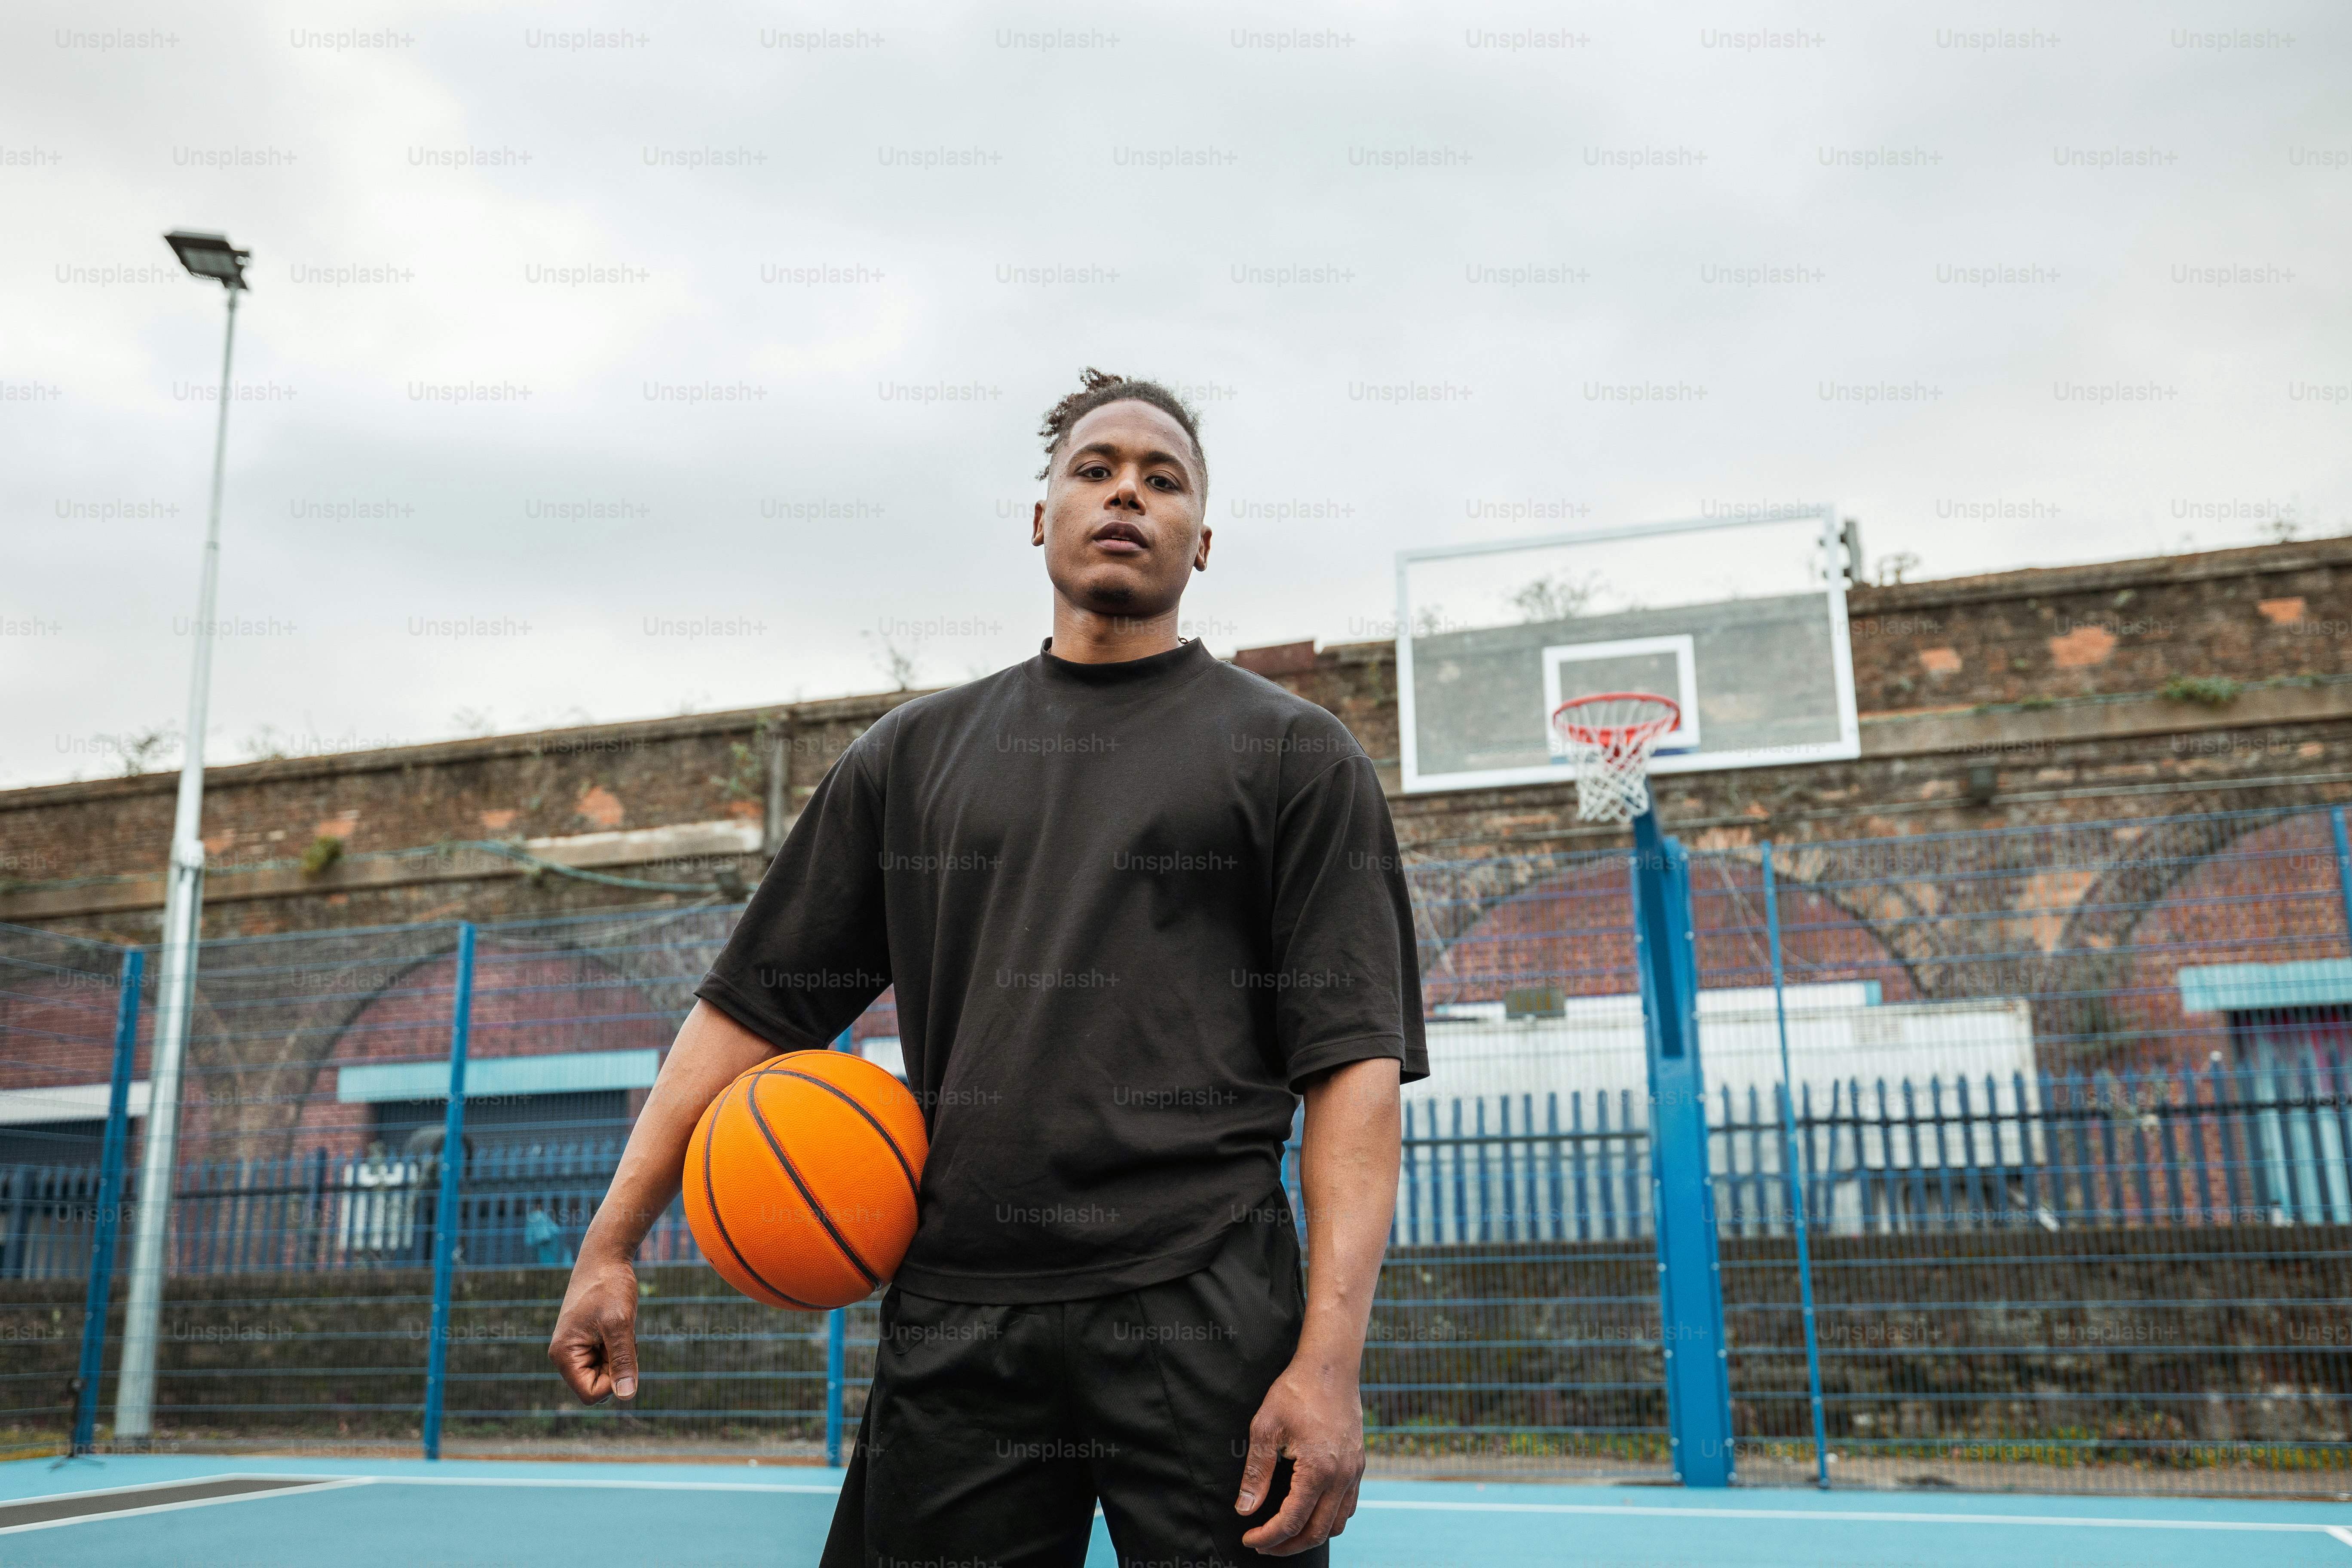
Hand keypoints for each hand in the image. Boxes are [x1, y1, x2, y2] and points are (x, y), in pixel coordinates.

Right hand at [548, 1247, 640, 1403]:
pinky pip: (607, 1358)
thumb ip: (623, 1360)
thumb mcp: (620, 1324)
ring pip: (605, 1372)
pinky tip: (617, 1325)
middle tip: (621, 1335)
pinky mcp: (586, 1340)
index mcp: (563, 1355)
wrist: (605, 1257)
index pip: (590, 1394)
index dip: (613, 1382)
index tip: (622, 1352)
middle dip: (617, 1366)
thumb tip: (627, 1396)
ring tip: (619, 1327)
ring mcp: (575, 1348)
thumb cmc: (609, 1286)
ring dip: (619, 1355)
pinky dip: (618, 1346)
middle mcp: (565, 1356)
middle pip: (598, 1385)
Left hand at [1235, 1358, 1364, 1554]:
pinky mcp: (1358, 1464)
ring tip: (1284, 1535)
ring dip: (1310, 1536)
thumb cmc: (1295, 1392)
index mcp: (1318, 1470)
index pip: (1291, 1520)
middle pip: (1317, 1532)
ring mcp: (1354, 1472)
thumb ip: (1256, 1472)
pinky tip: (1310, 1513)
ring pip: (1337, 1524)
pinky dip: (1329, 1519)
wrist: (1330, 1366)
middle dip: (1288, 1545)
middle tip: (1263, 1544)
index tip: (1248, 1537)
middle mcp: (1342, 1476)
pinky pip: (1348, 1506)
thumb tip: (1244, 1509)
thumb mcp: (1265, 1428)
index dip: (1268, 1536)